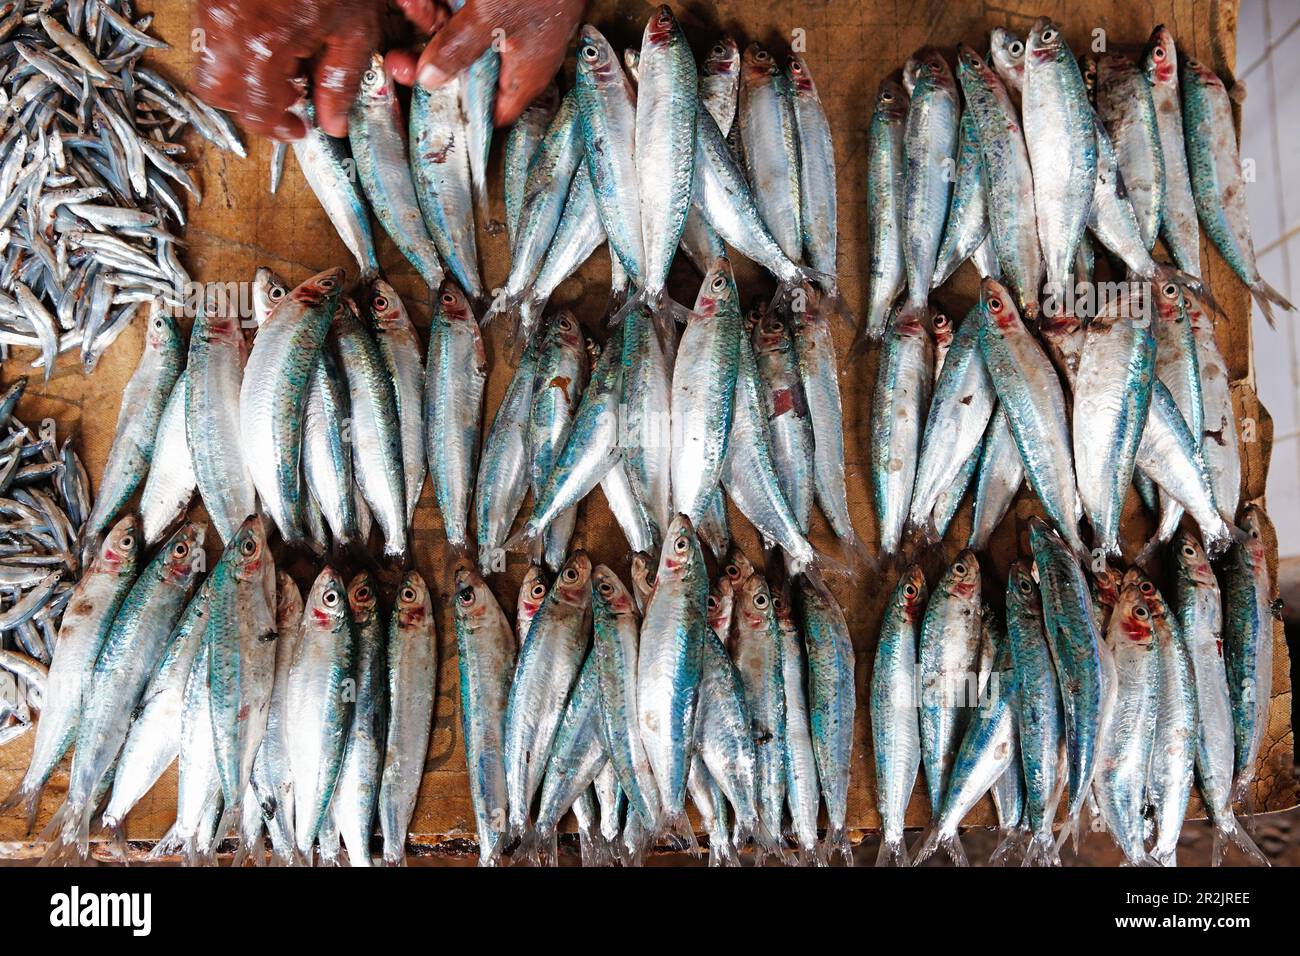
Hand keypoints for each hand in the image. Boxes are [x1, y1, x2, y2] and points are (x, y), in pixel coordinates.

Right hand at [196, 0, 392, 138]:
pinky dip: (235, 46)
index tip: (297, 127)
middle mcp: (228, 27)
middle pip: (216, 91)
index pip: (255, 111)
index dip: (278, 128)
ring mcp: (213, 6)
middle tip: (285, 101)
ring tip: (281, 66)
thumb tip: (332, 121)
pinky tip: (269, 36)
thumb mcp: (354, 29)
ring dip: (240, 75)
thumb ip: (341, 81)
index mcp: (264, 44)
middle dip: (248, 105)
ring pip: (208, 61)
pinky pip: (210, 31)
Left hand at [385, 0, 582, 125]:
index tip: (429, 101)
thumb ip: (458, 49)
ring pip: (463, 36)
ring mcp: (514, 28)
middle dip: (432, 56)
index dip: (462, 111)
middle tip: (402, 56)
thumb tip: (430, 79)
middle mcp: (519, 56)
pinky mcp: (508, 5)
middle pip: (467, 70)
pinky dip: (447, 5)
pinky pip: (470, 13)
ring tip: (410, 5)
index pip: (492, 113)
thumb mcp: (491, 18)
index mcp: (524, 75)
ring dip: (434, 22)